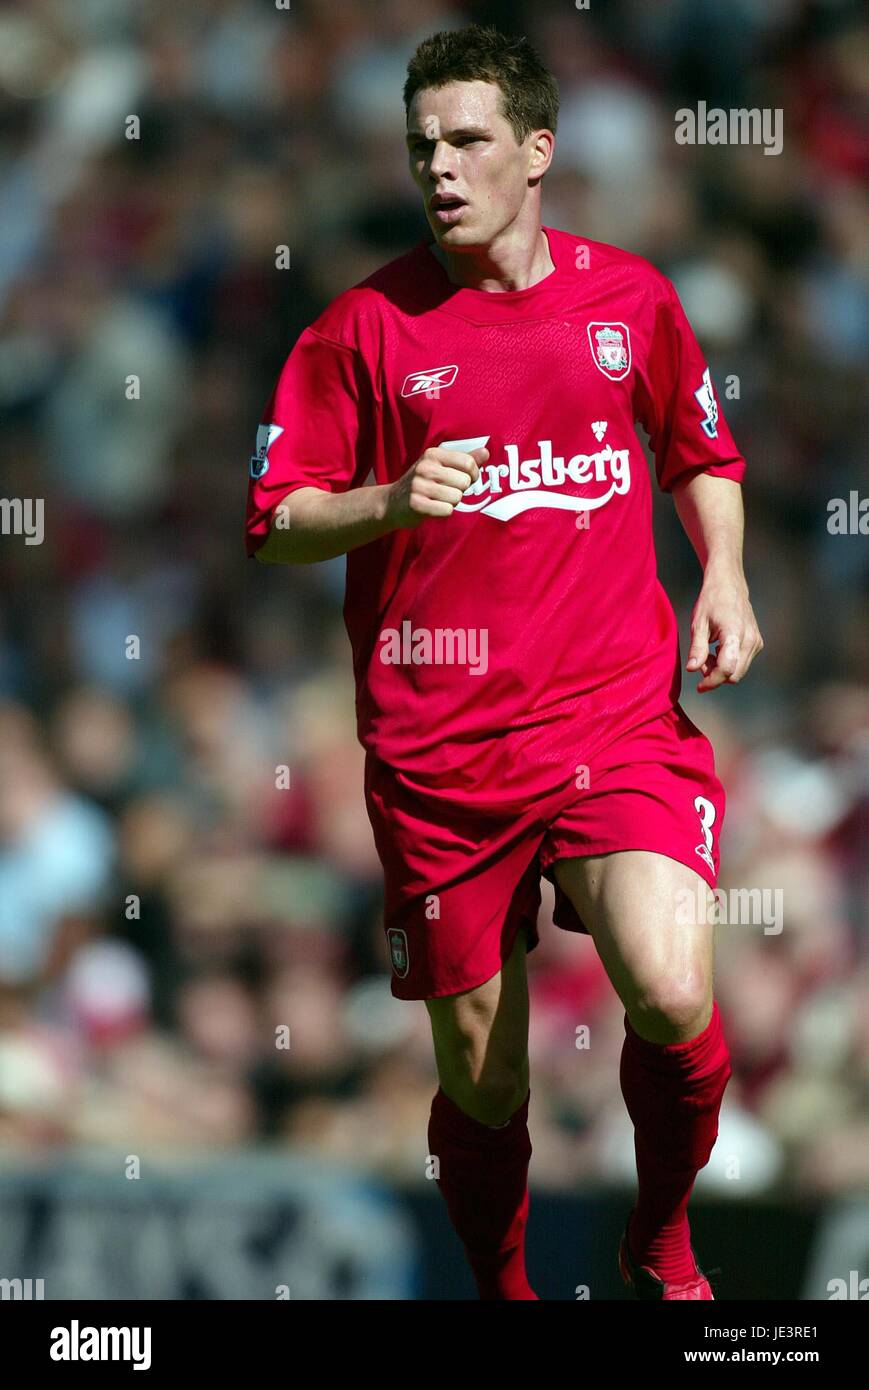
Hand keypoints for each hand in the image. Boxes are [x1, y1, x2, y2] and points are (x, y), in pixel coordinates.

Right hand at [385, 446, 487, 527]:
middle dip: (459, 490)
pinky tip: (432, 508)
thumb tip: (486, 452)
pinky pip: (447, 511)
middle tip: (445, 491)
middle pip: (464, 482)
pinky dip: (443, 512)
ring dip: (451, 502)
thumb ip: (464, 459)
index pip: (468, 463)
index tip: (466, 479)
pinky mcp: (417, 504)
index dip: (473, 474)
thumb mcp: (440, 466)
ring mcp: (419, 486)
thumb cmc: (422, 483)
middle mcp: (425, 467)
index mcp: (433, 454)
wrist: (391, 503)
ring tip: (437, 499)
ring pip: (457, 498)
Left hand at [686, 568, 763, 692]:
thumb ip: (697, 648)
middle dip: (715, 676)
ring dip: (721, 670)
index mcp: (734, 633)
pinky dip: (728, 663)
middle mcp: (750, 639)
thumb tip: (692, 670)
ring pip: (739, 671)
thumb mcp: (698, 623)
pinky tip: (718, 649)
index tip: (699, 687)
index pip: (727, 669)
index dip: (712, 681)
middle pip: (734, 675)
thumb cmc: (711, 601)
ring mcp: (756, 642)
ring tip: (708, 652)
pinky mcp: (757, 643)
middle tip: (701, 661)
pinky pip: (743, 663)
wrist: (729, 584)